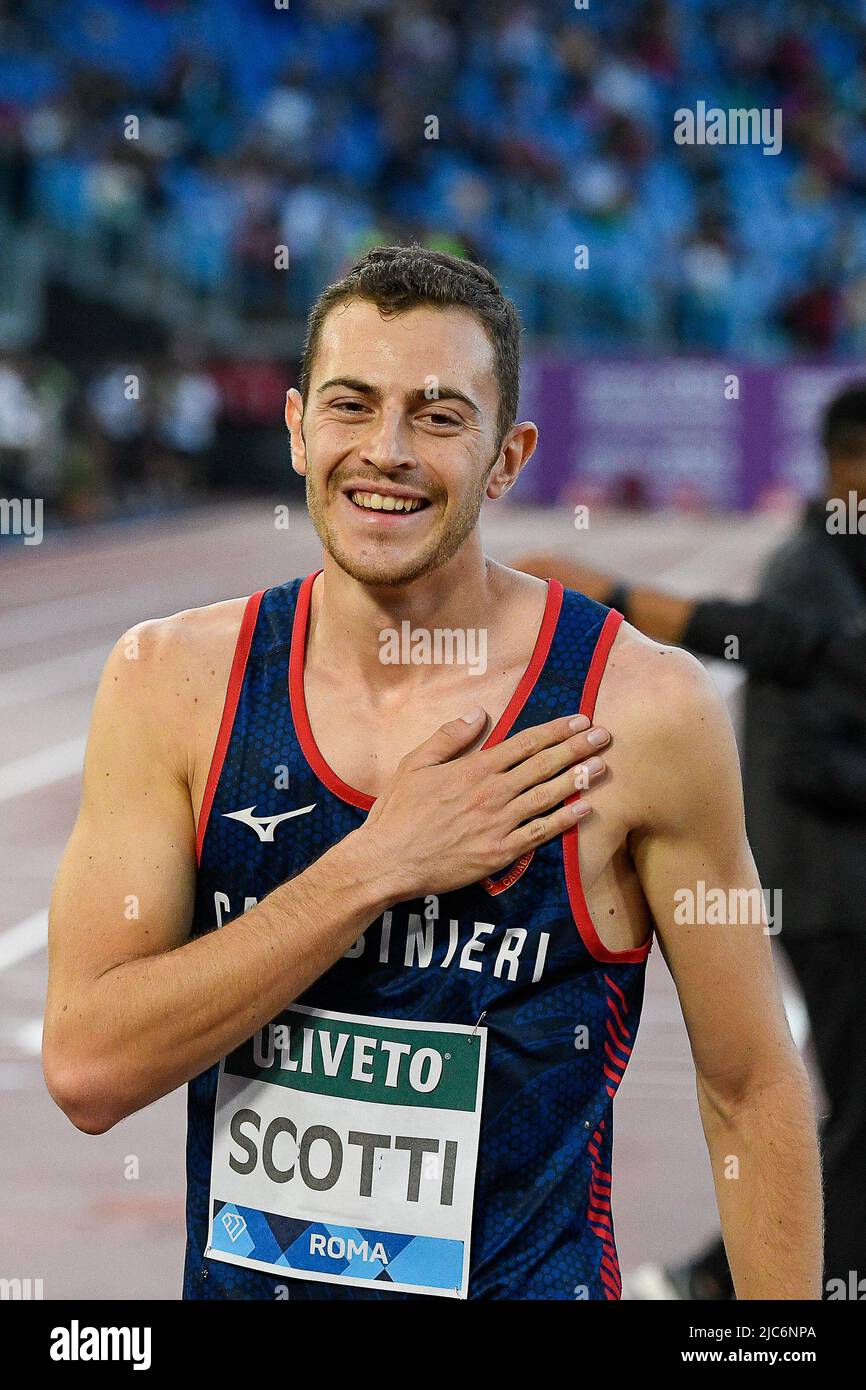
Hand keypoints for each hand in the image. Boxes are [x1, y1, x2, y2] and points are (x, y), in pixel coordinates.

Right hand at [356, 709, 608, 899]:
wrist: (388, 862)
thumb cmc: (398, 813)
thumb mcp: (414, 764)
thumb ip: (448, 737)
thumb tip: (478, 713)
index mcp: (474, 768)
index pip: (525, 743)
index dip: (556, 730)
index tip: (579, 719)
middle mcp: (492, 792)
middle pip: (544, 765)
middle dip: (577, 748)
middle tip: (604, 735)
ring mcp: (499, 823)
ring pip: (548, 796)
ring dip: (579, 779)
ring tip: (603, 766)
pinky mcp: (500, 852)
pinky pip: (540, 833)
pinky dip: (565, 821)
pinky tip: (586, 810)